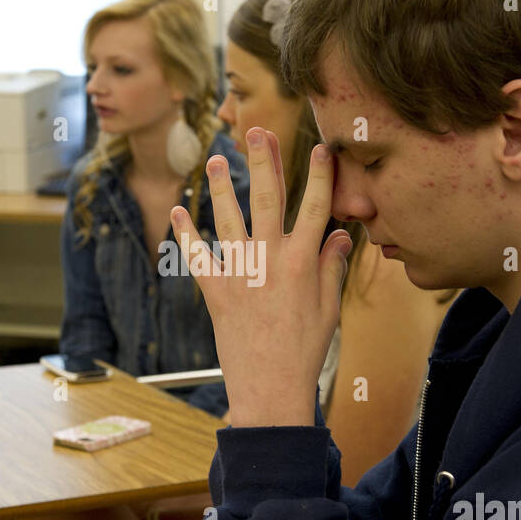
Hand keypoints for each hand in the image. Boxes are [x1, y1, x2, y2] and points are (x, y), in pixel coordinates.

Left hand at [170, 127, 351, 427]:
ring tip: (218, 159)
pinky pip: (197, 257)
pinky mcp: (216, 292)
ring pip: (230, 220)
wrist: (272, 388)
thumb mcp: (328, 308)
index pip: (316, 207)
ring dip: (223, 187)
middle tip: (258, 131)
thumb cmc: (305, 351)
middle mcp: (271, 260)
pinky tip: (179, 211)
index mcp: (303, 262)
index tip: (320, 147)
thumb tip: (341, 236)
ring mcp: (241, 274)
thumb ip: (332, 267)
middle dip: (265, 162)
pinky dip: (186, 234)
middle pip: (269, 200)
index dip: (319, 175)